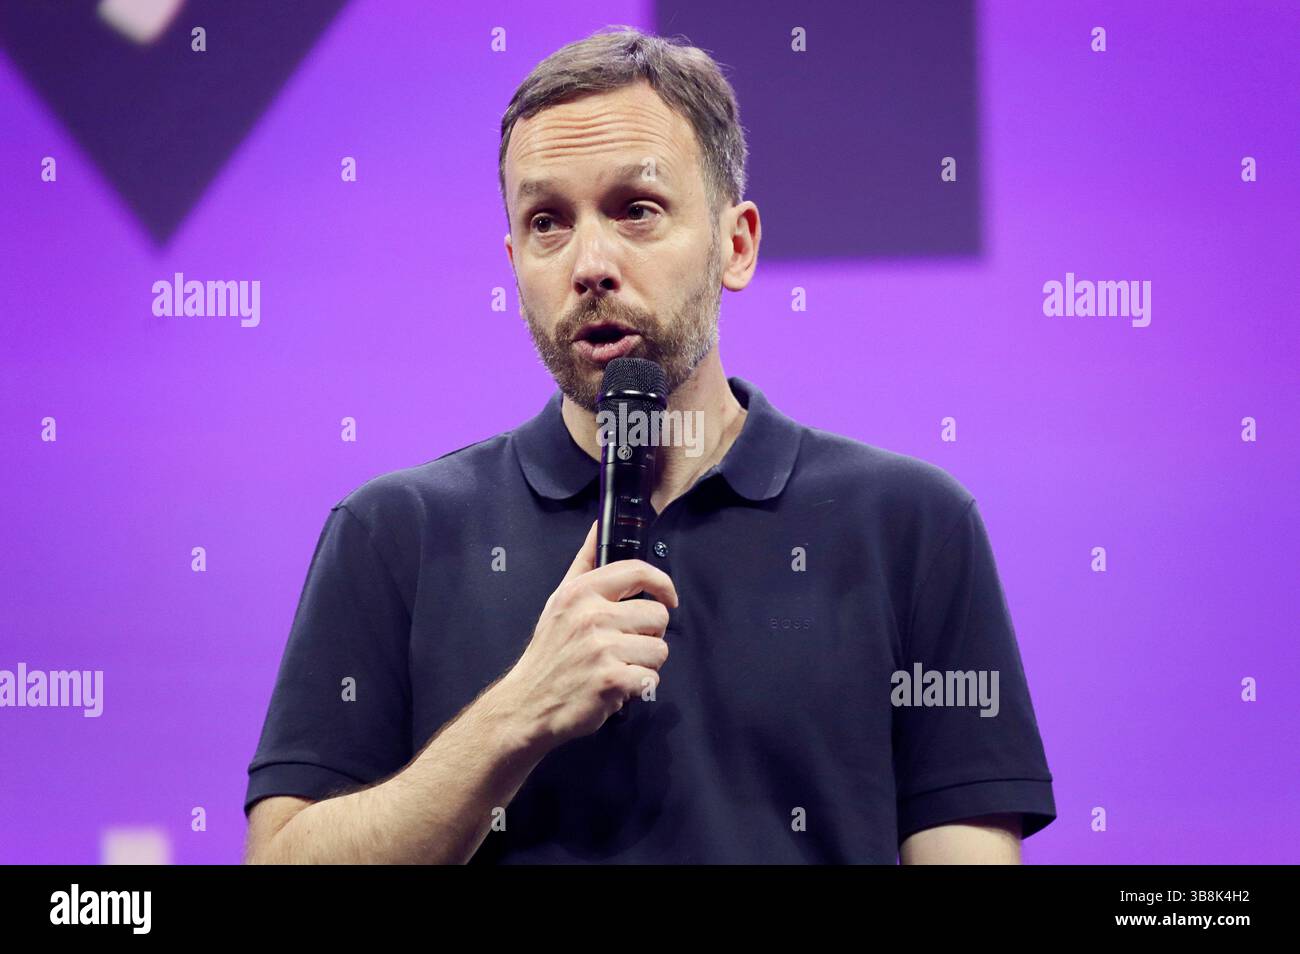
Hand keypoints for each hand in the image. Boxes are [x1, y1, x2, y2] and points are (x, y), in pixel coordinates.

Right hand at [497, 520, 677, 747]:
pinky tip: (617, 688)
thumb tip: (599, 525)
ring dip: (645, 664)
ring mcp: (602, 648)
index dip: (663, 583)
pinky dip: (638, 688)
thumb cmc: (548, 652)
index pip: (638, 571)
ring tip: (619, 668)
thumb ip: (585, 563)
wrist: (527, 704)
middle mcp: (592, 615)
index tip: (669, 598)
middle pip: (658, 615)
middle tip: (626, 647)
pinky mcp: (611, 680)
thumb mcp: (559, 601)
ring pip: (660, 649)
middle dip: (649, 635)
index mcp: (582, 592)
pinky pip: (651, 679)